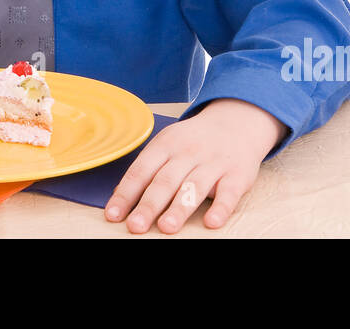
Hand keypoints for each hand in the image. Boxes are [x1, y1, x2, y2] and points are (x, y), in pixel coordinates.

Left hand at [104, 98, 286, 233]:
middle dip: (149, 205)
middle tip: (135, 226)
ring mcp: (213, 163)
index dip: (126, 193)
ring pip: (194, 187)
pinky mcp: (237, 175)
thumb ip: (148, 169)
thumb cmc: (194, 140)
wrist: (235, 122)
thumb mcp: (168, 144)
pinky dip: (220, 208)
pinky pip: (229, 193)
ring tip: (166, 227)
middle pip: (165, 181)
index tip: (113, 215)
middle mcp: (188, 152)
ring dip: (179, 208)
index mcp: (166, 144)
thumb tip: (120, 197)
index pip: (141, 170)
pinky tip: (211, 222)